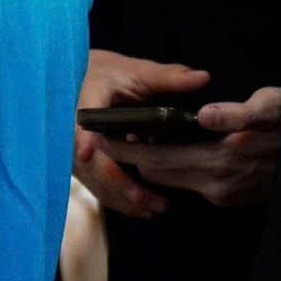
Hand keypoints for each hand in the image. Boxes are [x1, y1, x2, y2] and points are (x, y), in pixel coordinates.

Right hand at [73, 51, 209, 217]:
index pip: (82, 120)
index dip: (82, 138)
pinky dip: (119, 199)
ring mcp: (78, 151)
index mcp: (89, 100)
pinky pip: (97, 186)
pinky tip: (144, 208)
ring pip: (94, 179)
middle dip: (119, 183)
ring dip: (122, 197)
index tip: (87, 153)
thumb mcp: (139, 72)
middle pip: (91, 161)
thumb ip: (169, 77)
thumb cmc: (115, 76)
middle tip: (151, 200)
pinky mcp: (84, 165)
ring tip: (155, 208)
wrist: (88, 83)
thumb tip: (202, 77)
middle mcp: (77, 129)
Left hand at [99, 86, 280, 208]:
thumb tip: (206, 115)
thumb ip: (237, 113)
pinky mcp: (231, 196)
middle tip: (114, 133)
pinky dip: (175, 168)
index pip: (156, 161)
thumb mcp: (269, 106)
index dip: (125, 148)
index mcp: (220, 163)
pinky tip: (173, 146)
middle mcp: (218, 186)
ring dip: (154, 162)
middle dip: (133, 156)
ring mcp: (225, 195)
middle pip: (158, 175)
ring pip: (172, 181)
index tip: (99, 135)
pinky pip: (190, 183)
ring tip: (141, 135)